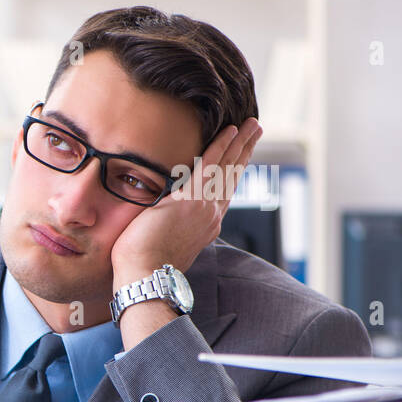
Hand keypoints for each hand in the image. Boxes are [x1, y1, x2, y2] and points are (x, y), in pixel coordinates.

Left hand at [109, 118, 263, 287]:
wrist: (145, 277)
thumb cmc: (144, 265)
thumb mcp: (165, 242)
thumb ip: (171, 227)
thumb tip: (160, 219)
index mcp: (205, 227)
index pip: (223, 192)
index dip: (233, 172)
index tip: (241, 157)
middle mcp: (211, 217)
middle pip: (232, 177)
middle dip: (245, 151)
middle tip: (256, 130)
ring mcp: (204, 208)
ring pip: (227, 168)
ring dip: (240, 143)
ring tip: (252, 124)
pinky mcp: (191, 201)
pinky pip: (210, 166)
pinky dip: (221, 147)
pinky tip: (230, 131)